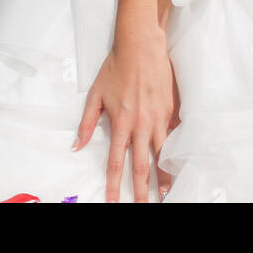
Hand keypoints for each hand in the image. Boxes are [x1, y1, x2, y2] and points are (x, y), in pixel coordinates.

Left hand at [74, 32, 178, 202]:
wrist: (141, 45)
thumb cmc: (117, 67)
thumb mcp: (95, 94)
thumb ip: (87, 123)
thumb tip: (77, 145)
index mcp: (121, 123)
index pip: (117, 162)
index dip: (114, 185)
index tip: (114, 202)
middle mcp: (141, 125)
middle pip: (142, 166)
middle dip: (142, 190)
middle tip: (143, 206)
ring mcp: (158, 118)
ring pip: (162, 154)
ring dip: (163, 177)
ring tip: (164, 194)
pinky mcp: (170, 110)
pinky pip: (172, 136)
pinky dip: (174, 152)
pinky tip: (176, 164)